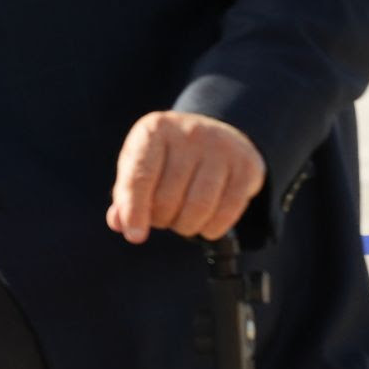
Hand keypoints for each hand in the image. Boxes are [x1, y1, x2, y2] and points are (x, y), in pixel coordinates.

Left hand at [108, 111, 264, 244]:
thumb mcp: (139, 166)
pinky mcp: (247, 165)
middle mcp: (189, 133)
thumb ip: (126, 195)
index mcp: (154, 130)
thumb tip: (120, 223)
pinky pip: (229, 210)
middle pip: (169, 197)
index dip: (135, 210)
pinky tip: (206, 226)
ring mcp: (222, 147)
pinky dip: (213, 228)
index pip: (140, 177)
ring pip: (200, 206)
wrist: (213, 135)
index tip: (135, 237)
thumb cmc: (165, 158)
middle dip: (161, 219)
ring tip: (181, 221)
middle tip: (163, 217)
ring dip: (186, 226)